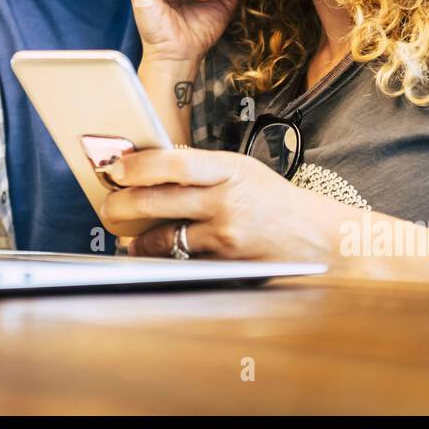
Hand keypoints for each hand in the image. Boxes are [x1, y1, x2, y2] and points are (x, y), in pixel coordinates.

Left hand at [100, 148, 339, 260]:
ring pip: (164, 239)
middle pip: (156, 201)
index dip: (137, 165)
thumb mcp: (244, 172)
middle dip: (121, 204)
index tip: (113, 168)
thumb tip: (149, 169)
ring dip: (137, 239)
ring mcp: (226, 237)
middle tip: (107, 205)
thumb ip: (203, 170)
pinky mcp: (226, 266)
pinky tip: (154, 256)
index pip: (173, 162)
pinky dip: (164, 260)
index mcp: (231, 169)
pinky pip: (183, 262)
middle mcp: (227, 202)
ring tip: (125, 236)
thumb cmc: (275, 202)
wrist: (321, 239)